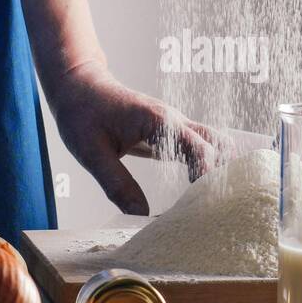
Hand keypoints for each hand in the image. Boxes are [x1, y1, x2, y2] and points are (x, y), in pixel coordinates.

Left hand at [48, 63, 228, 215]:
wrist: (78, 86)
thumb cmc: (82, 113)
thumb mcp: (92, 153)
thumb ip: (117, 185)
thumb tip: (141, 216)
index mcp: (159, 121)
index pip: (198, 147)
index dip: (207, 174)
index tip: (206, 202)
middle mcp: (174, 121)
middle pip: (217, 144)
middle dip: (223, 173)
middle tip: (216, 206)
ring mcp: (174, 127)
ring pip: (213, 145)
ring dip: (216, 170)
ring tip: (211, 204)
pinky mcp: (169, 135)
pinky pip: (197, 150)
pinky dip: (204, 169)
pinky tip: (199, 194)